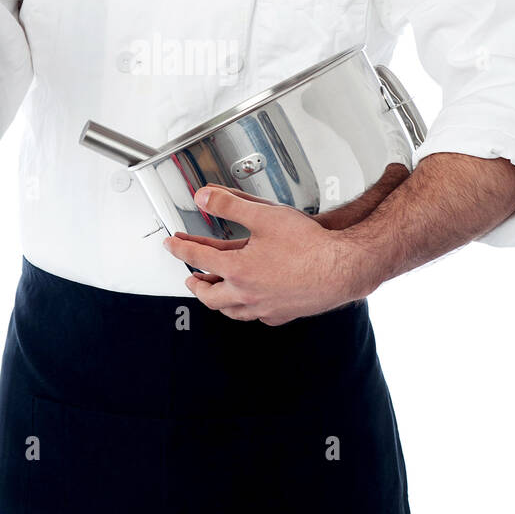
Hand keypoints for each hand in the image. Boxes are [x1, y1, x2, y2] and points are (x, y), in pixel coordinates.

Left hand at [163, 185, 371, 325]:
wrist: (343, 268)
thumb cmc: (309, 245)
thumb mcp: (263, 214)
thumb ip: (229, 205)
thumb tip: (203, 197)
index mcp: (237, 271)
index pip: (198, 259)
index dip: (180, 249)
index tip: (171, 245)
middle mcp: (246, 294)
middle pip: (210, 296)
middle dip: (196, 284)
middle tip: (190, 276)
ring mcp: (264, 308)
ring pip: (231, 311)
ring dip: (218, 301)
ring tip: (214, 293)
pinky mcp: (282, 314)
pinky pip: (255, 316)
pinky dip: (244, 309)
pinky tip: (249, 303)